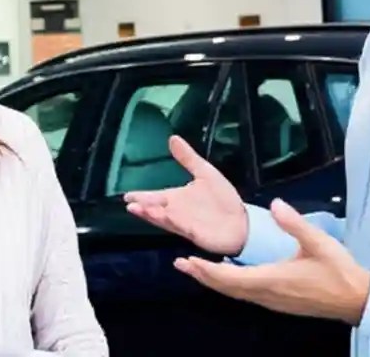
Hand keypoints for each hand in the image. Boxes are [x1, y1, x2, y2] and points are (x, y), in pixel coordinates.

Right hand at [123, 136, 248, 253]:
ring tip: (137, 209)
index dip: (141, 196)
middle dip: (142, 206)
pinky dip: (170, 221)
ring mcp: (183, 223)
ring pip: (162, 218)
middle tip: (129, 203)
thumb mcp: (205, 172)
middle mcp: (176, 211)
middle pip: (154, 208)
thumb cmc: (223, 199)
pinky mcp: (193, 232)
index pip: (154, 196)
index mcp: (177, 198)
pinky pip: (179, 226)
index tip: (126, 196)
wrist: (242, 221)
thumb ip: (188, 158)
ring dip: (151, 214)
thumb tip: (172, 138)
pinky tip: (163, 215)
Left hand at [173, 198, 369, 324]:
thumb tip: (275, 203)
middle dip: (202, 276)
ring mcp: (272, 301)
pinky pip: (246, 294)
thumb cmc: (338, 270)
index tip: (188, 260)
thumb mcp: (318, 241)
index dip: (207, 270)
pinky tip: (227, 275)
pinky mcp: (278, 302)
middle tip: (181, 264)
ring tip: (196, 269)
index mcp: (272, 279)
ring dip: (214, 281)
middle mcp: (267, 294)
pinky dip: (230, 285)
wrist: (356, 299)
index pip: (230, 278)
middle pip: (226, 288)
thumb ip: (294, 222)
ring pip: (235, 293)